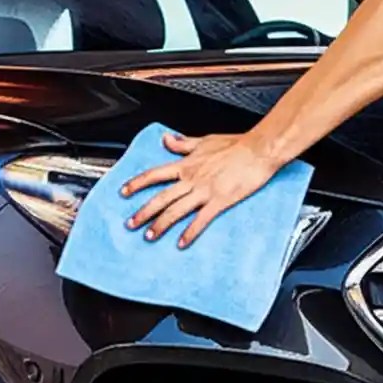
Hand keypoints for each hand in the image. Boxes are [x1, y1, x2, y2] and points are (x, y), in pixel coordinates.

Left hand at [121, 132, 283, 248]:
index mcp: (186, 165)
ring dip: (161, 225)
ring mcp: (205, 191)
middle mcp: (191, 179)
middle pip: (161, 198)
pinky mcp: (220, 201)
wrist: (259, 150)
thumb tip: (166, 139)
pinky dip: (190, 232)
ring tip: (149, 236)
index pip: (154, 175)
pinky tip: (181, 243)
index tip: (124, 192)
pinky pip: (201, 220)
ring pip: (176, 210)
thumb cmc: (236, 145)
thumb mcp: (204, 141)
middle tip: (130, 224)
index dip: (137, 184)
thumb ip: (183, 144)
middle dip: (143, 212)